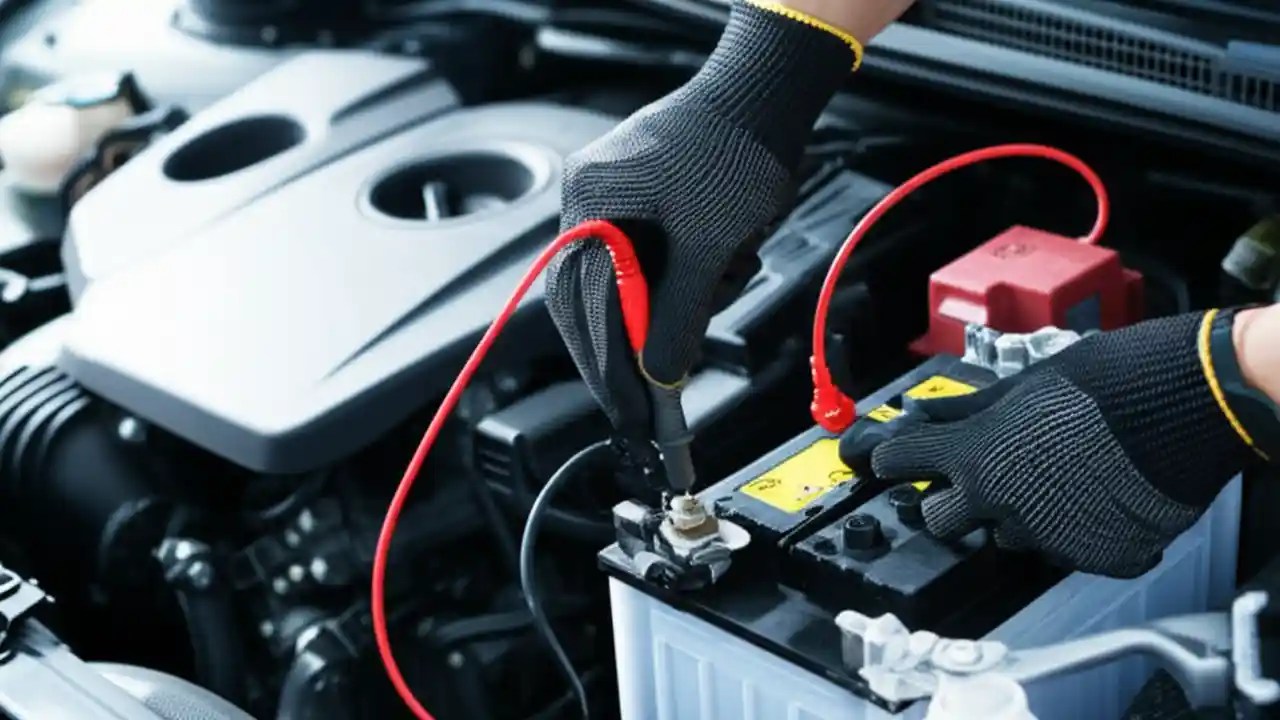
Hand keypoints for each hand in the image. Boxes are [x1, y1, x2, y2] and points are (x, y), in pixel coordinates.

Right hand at [545, 1, 858, 441]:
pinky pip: (643, 264)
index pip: (587, 305)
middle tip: (643, 409)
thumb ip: (679, 315)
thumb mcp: (711, 245)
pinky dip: (680, 284)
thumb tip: (660, 376)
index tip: (629, 414)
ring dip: (666, 309)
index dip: (608, 368)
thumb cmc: (739, 147)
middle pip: (588, 301)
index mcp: (590, 203)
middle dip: (624, 354)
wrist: (767, 91)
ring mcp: (610, 202)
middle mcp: (587, 202)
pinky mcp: (640, 205)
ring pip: (619, 287)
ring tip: (721, 289)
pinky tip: (722, 271)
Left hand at [840, 312, 1257, 577]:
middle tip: (974, 477)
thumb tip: (925, 410)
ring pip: (1004, 535)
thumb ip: (970, 408)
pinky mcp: (1090, 556)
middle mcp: (1000, 501)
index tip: (887, 460)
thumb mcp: (1025, 384)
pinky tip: (1089, 497)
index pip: (903, 462)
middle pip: (940, 517)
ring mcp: (1045, 534)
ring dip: (1013, 513)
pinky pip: (1062, 550)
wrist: (1184, 404)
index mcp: (976, 454)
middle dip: (949, 498)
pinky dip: (1070, 528)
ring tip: (1050, 477)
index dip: (892, 459)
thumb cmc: (1107, 382)